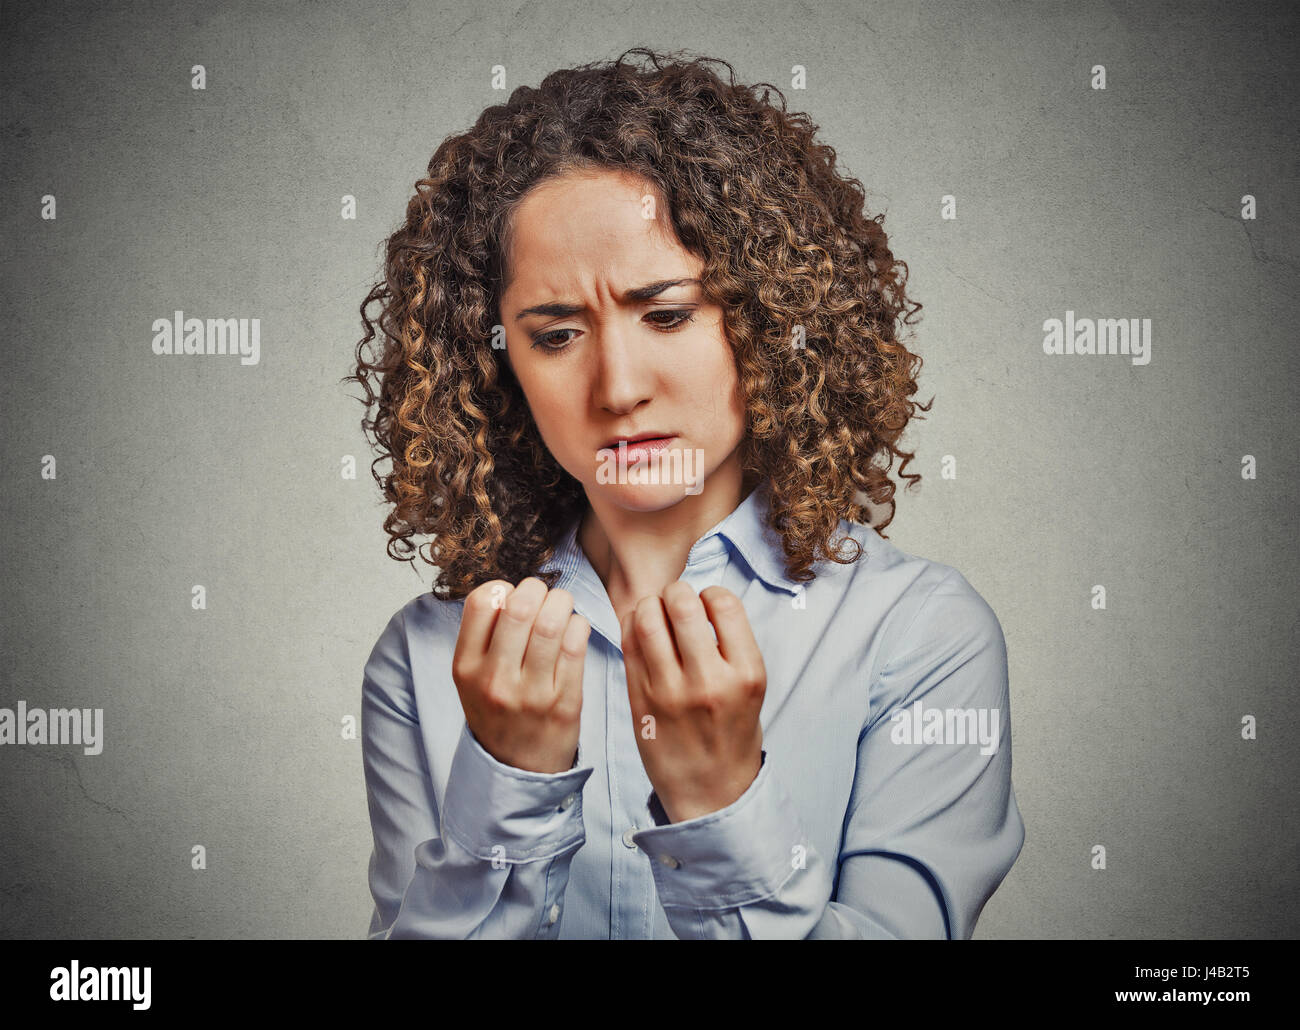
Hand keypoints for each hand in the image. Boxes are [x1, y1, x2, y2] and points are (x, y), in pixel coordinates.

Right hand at [452, 577, 590, 773]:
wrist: (517, 770)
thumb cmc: (498, 713)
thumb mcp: (471, 679)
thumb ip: (483, 637)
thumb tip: (511, 589)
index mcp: (466, 668)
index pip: (482, 603)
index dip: (503, 588)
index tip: (513, 595)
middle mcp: (495, 680)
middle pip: (521, 607)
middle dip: (538, 590)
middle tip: (544, 595)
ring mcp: (531, 693)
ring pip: (552, 623)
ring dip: (562, 603)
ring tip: (562, 607)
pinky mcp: (565, 702)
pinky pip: (576, 645)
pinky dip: (579, 625)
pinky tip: (574, 629)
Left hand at [620, 581, 765, 822]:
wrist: (711, 792)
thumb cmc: (732, 733)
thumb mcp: (751, 689)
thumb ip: (732, 646)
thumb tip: (701, 599)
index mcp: (747, 673)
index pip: (724, 603)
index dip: (710, 592)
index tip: (706, 602)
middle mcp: (709, 680)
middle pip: (681, 603)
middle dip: (675, 592)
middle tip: (674, 601)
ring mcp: (670, 691)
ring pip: (647, 619)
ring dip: (649, 605)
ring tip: (654, 612)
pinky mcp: (640, 700)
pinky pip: (628, 644)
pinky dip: (631, 625)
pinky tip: (640, 630)